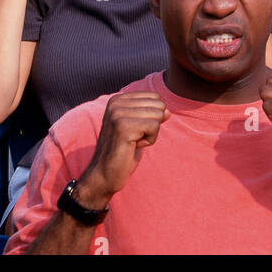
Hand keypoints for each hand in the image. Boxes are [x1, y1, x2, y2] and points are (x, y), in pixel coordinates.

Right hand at [76, 91, 169, 206]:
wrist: (103, 174)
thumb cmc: (123, 152)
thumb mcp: (139, 128)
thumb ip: (151, 115)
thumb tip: (167, 111)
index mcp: (118, 99)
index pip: (155, 97)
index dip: (151, 117)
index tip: (134, 131)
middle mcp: (116, 103)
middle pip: (158, 105)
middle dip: (152, 125)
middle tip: (133, 138)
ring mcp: (118, 114)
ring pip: (158, 115)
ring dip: (150, 134)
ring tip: (132, 142)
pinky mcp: (123, 126)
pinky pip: (154, 127)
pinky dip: (149, 140)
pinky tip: (133, 146)